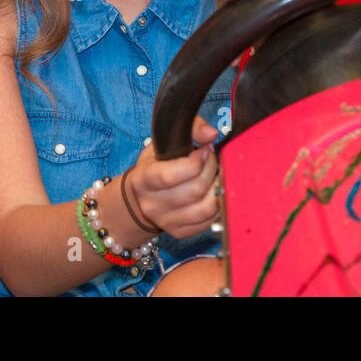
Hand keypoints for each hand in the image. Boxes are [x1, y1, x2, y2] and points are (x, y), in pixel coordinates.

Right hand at [128, 117, 219, 238]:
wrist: (142, 196)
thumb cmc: (157, 163)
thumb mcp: (165, 140)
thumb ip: (190, 128)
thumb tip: (211, 134)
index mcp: (143, 180)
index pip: (169, 176)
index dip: (194, 162)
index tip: (203, 150)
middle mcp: (151, 205)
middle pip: (194, 190)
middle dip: (211, 169)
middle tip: (212, 158)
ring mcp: (166, 222)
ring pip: (206, 208)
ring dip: (218, 187)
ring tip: (216, 174)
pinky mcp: (181, 233)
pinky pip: (210, 221)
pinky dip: (219, 203)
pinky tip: (215, 190)